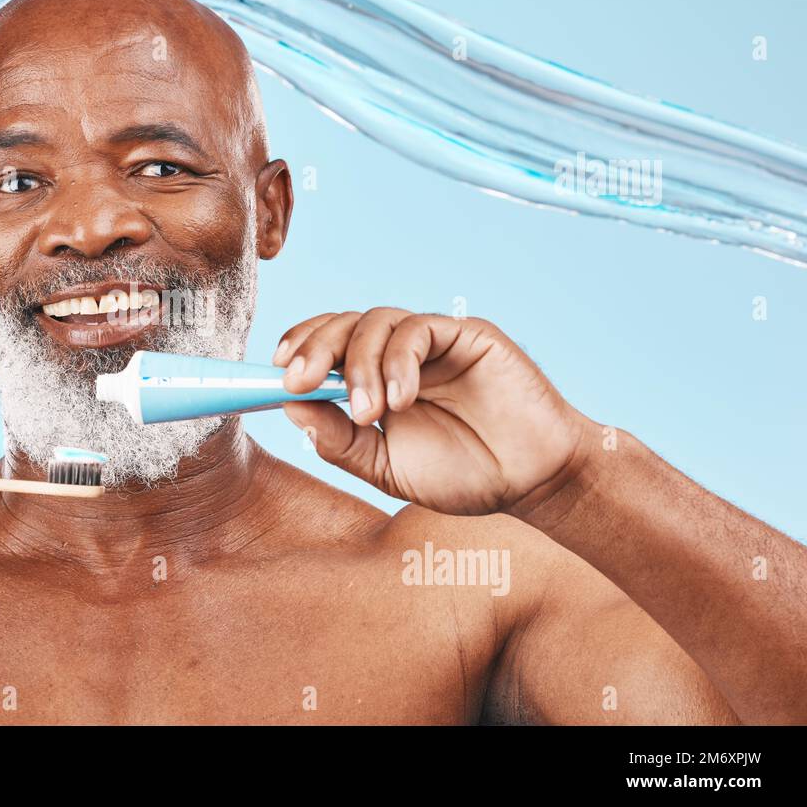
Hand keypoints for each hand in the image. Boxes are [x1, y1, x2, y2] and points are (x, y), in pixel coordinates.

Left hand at [275, 308, 600, 516]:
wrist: (531, 483)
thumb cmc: (463, 475)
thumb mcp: (386, 467)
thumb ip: (339, 441)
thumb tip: (291, 405)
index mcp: (374, 379)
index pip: (326, 346)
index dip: (298, 347)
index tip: (274, 372)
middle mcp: (399, 354)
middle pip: (343, 324)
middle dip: (313, 347)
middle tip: (298, 378)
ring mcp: (432, 342)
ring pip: (375, 322)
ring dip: (359, 365)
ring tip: (370, 413)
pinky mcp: (466, 334)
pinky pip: (419, 329)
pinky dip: (400, 361)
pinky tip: (402, 399)